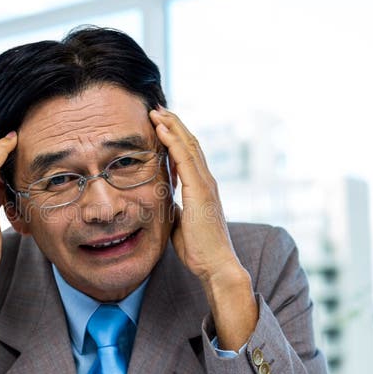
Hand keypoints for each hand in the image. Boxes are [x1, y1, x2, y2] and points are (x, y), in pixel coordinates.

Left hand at [150, 107, 256, 348]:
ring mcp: (205, 184)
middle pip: (190, 143)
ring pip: (189, 145)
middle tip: (157, 109)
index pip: (188, 154)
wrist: (215, 265)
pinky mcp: (200, 190)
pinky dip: (173, 141)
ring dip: (172, 125)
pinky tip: (162, 129)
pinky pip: (185, 159)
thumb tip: (165, 199)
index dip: (175, 137)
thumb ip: (175, 206)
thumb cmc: (199, 249)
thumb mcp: (181, 221)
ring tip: (157, 111)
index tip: (160, 123)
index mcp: (202, 187)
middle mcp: (206, 181)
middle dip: (173, 124)